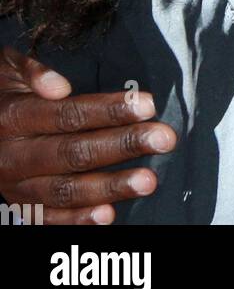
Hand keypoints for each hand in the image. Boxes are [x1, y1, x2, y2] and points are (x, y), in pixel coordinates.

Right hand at [0, 46, 176, 224]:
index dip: (108, 110)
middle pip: (74, 152)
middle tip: (163, 138)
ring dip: (111, 187)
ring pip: (67, 190)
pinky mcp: (19, 205)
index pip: (67, 115)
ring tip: (148, 180)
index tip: (147, 104)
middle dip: (123, 145)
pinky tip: (109, 215)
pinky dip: (78, 220)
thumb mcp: (6, 68)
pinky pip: (49, 218)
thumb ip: (31, 72)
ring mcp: (15, 185)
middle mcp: (13, 155)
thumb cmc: (0, 89)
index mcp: (12, 117)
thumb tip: (59, 86)